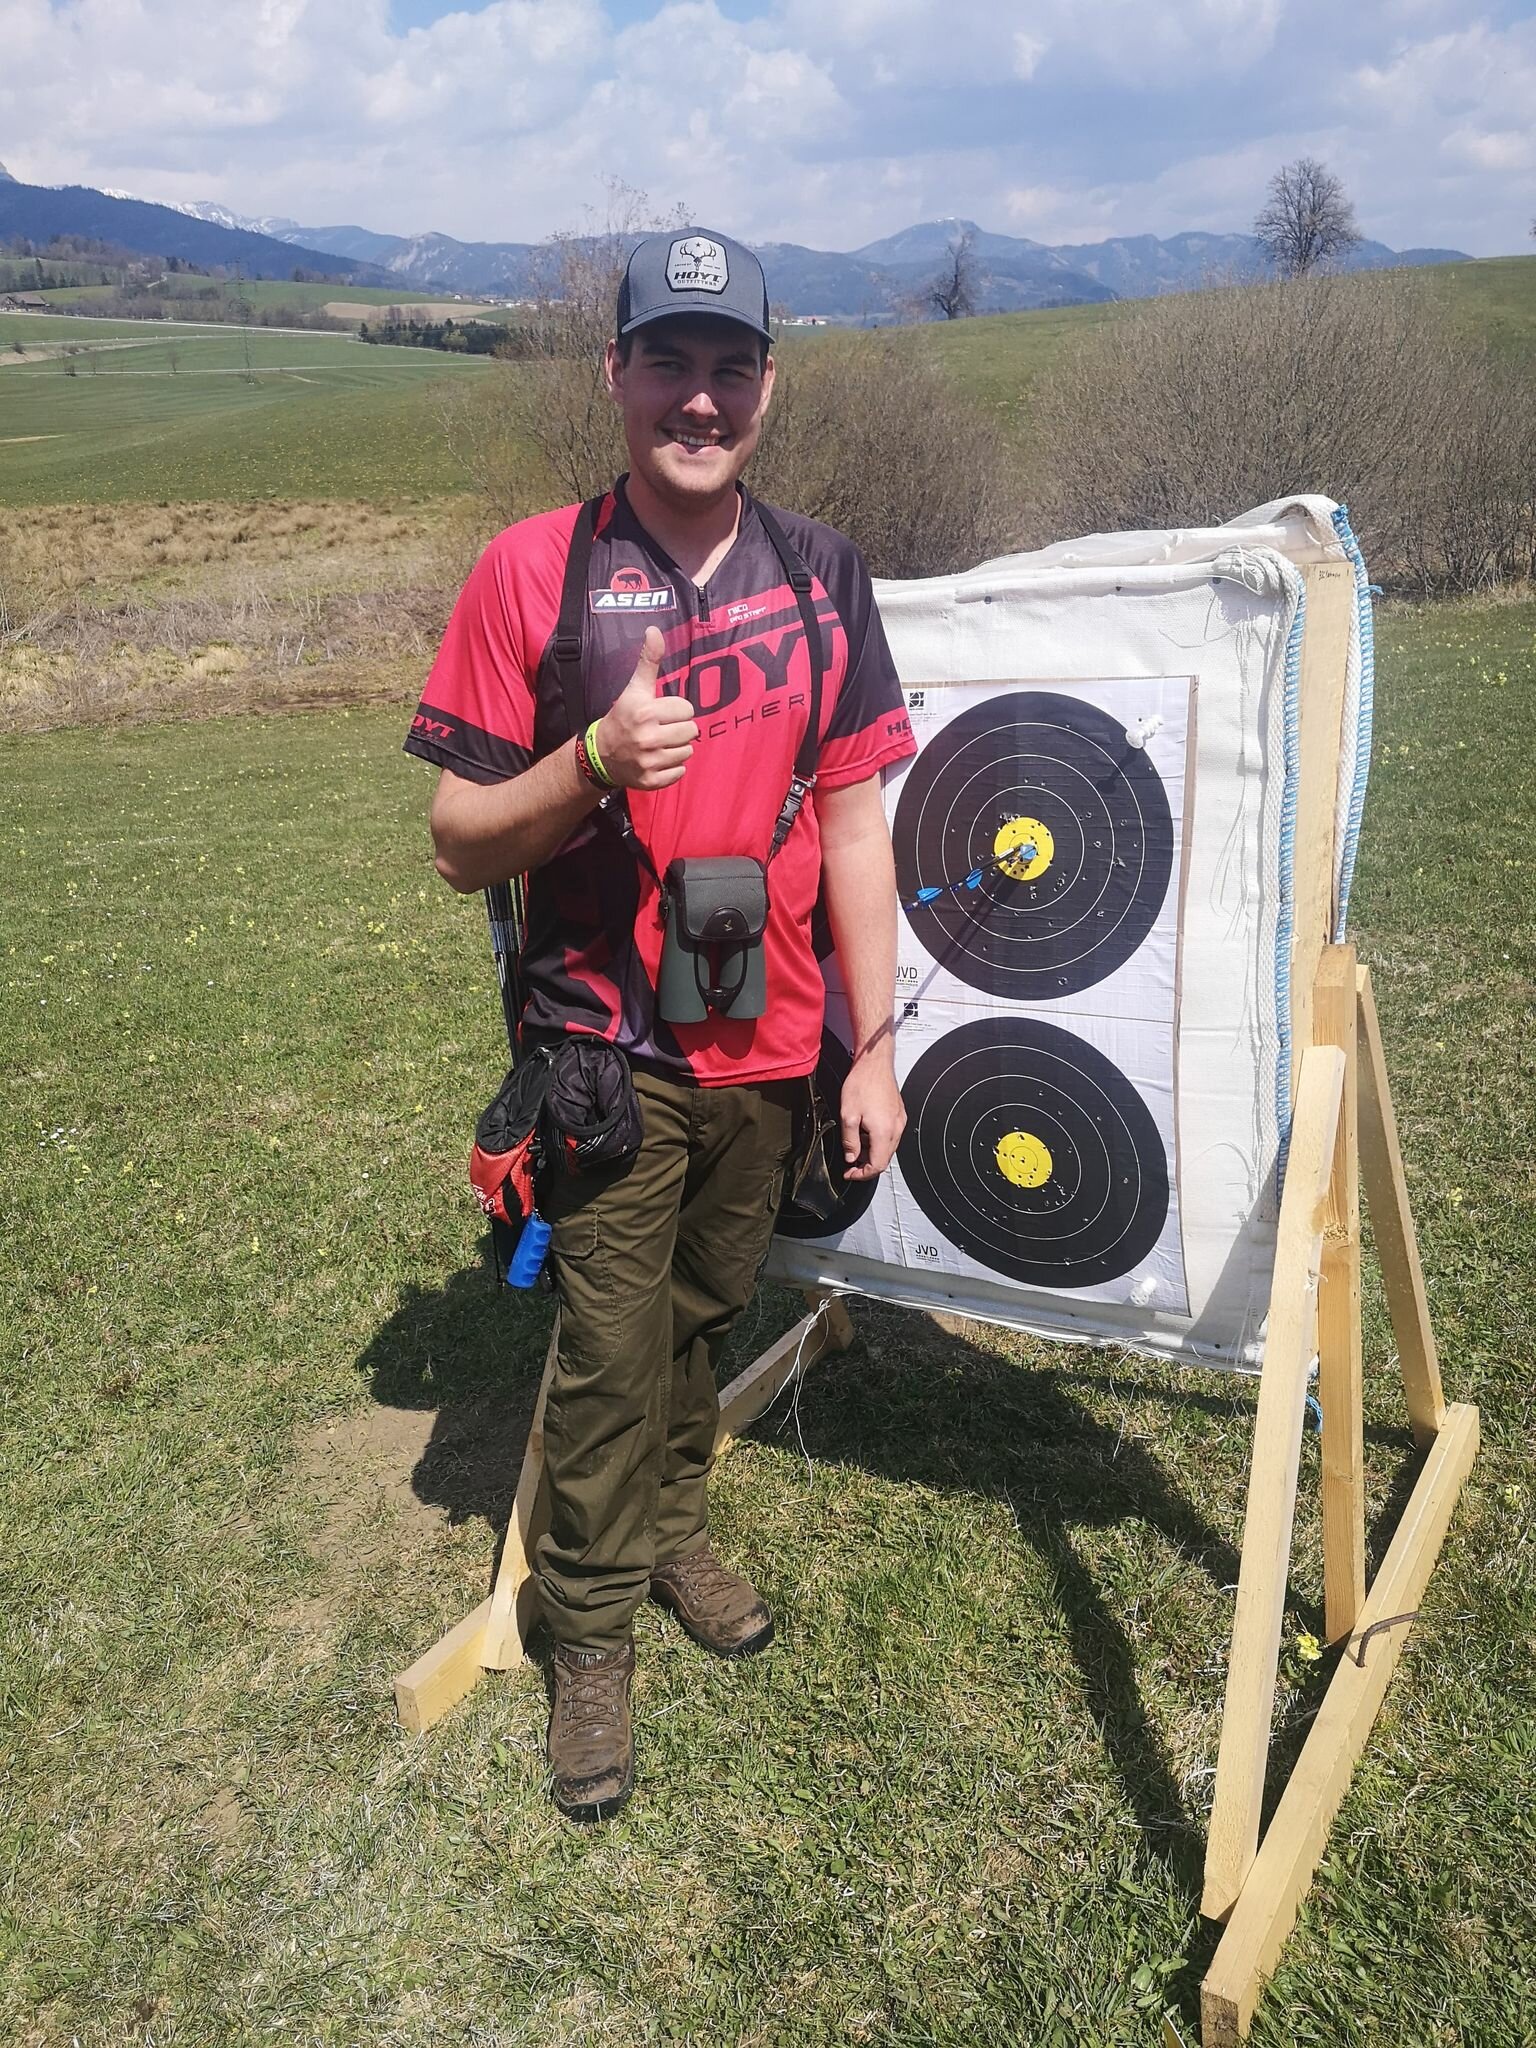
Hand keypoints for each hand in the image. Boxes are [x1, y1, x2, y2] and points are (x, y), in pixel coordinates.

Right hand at [595, 627, 697, 789]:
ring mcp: (650, 762)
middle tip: (661, 729)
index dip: (676, 710)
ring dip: (677, 748)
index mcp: (645, 713)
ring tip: (659, 744)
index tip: (661, 713)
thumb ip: (648, 660)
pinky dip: (672, 767)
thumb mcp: (634, 688)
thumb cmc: (623, 717)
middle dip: (679, 729)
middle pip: (691, 731)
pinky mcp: (652, 780)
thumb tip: (654, 630)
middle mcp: (648, 738)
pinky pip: (680, 772)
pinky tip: (656, 760)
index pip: (687, 709)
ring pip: (688, 751)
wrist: (601, 755)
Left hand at [839, 1051, 905, 1181]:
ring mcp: (900, 1122)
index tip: (850, 1173)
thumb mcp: (848, 1114)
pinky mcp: (899, 1115)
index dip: (862, 1174)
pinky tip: (866, 1134)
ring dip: (872, 1154)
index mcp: (884, 1132)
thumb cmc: (862, 1083)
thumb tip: (851, 1158)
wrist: (875, 1063)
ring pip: (888, 1149)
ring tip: (855, 1147)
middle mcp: (896, 1129)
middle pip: (884, 1159)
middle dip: (867, 1166)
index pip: (877, 1165)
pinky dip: (878, 1142)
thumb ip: (850, 1141)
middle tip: (850, 1164)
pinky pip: (891, 1136)